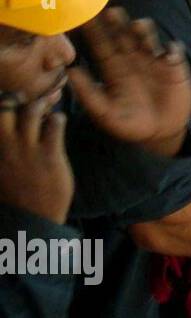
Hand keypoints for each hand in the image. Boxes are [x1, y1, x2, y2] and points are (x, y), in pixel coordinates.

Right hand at [0, 93, 71, 222]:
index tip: (9, 103)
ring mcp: (26, 149)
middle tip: (27, 103)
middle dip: (17, 98)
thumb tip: (5, 125)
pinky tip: (57, 125)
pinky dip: (58, 119)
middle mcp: (4, 146)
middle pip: (6, 105)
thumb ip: (1, 146)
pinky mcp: (49, 155)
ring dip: (41, 106)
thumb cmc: (14, 192)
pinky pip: (55, 123)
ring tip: (45, 113)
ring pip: (32, 109)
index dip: (1, 103)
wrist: (31, 218)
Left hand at [66, 8, 190, 157]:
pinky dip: (173, 51)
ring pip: (147, 39)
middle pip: (123, 36)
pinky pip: (174, 54)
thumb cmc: (129, 124)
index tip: (84, 18)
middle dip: (117, 23)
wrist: (160, 133)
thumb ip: (88, 94)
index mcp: (113, 69)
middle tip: (110, 12)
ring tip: (138, 27)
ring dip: (143, 31)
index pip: (101, 46)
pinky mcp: (175, 67)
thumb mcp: (104, 113)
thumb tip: (70, 73)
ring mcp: (154, 61)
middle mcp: (132, 59)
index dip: (94, 32)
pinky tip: (170, 52)